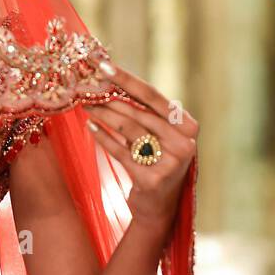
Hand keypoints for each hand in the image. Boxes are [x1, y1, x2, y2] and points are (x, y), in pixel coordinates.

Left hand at [83, 63, 198, 232]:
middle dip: (108, 98)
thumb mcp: (161, 137)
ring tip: (86, 106)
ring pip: (128, 130)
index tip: (102, 66)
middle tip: (86, 88)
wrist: (160, 208)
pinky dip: (102, 138)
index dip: (126, 79)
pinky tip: (90, 127)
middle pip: (138, 112)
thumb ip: (146, 114)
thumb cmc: (157, 163)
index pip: (153, 96)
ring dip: (103, 115)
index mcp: (188, 126)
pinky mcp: (151, 180)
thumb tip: (110, 82)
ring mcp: (169, 163)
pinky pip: (120, 152)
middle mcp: (184, 143)